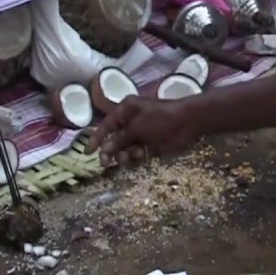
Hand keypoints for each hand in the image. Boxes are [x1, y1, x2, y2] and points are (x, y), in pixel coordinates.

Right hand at [85, 96, 202, 165]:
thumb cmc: (160, 119)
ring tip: (127, 158)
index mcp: (125, 111)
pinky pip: (136, 153)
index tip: (88, 152)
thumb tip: (103, 150)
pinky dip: (134, 156)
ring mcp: (140, 133)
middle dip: (110, 150)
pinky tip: (139, 156)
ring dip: (123, 154)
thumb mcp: (137, 127)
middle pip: (114, 139)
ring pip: (124, 148)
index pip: (105, 126)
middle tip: (105, 163)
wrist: (187, 122)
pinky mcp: (150, 145)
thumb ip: (119, 140)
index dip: (96, 139)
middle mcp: (130, 121)